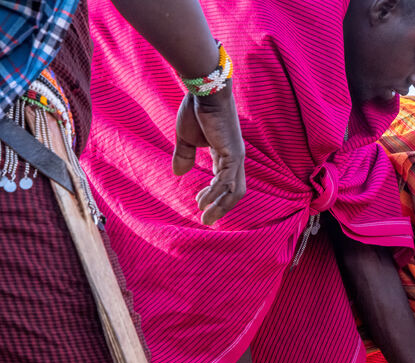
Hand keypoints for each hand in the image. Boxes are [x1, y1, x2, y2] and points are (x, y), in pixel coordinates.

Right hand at [172, 87, 245, 224]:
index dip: (214, 196)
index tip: (200, 205)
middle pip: (234, 191)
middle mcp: (235, 158)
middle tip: (207, 220)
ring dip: (220, 206)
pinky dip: (216, 193)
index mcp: (226, 154)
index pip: (225, 182)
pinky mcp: (232, 154)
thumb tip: (178, 174)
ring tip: (206, 217)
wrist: (204, 90)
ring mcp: (236, 157)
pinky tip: (204, 202)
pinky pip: (225, 180)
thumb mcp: (186, 138)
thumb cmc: (196, 109)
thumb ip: (184, 155)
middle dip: (221, 207)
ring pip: (233, 190)